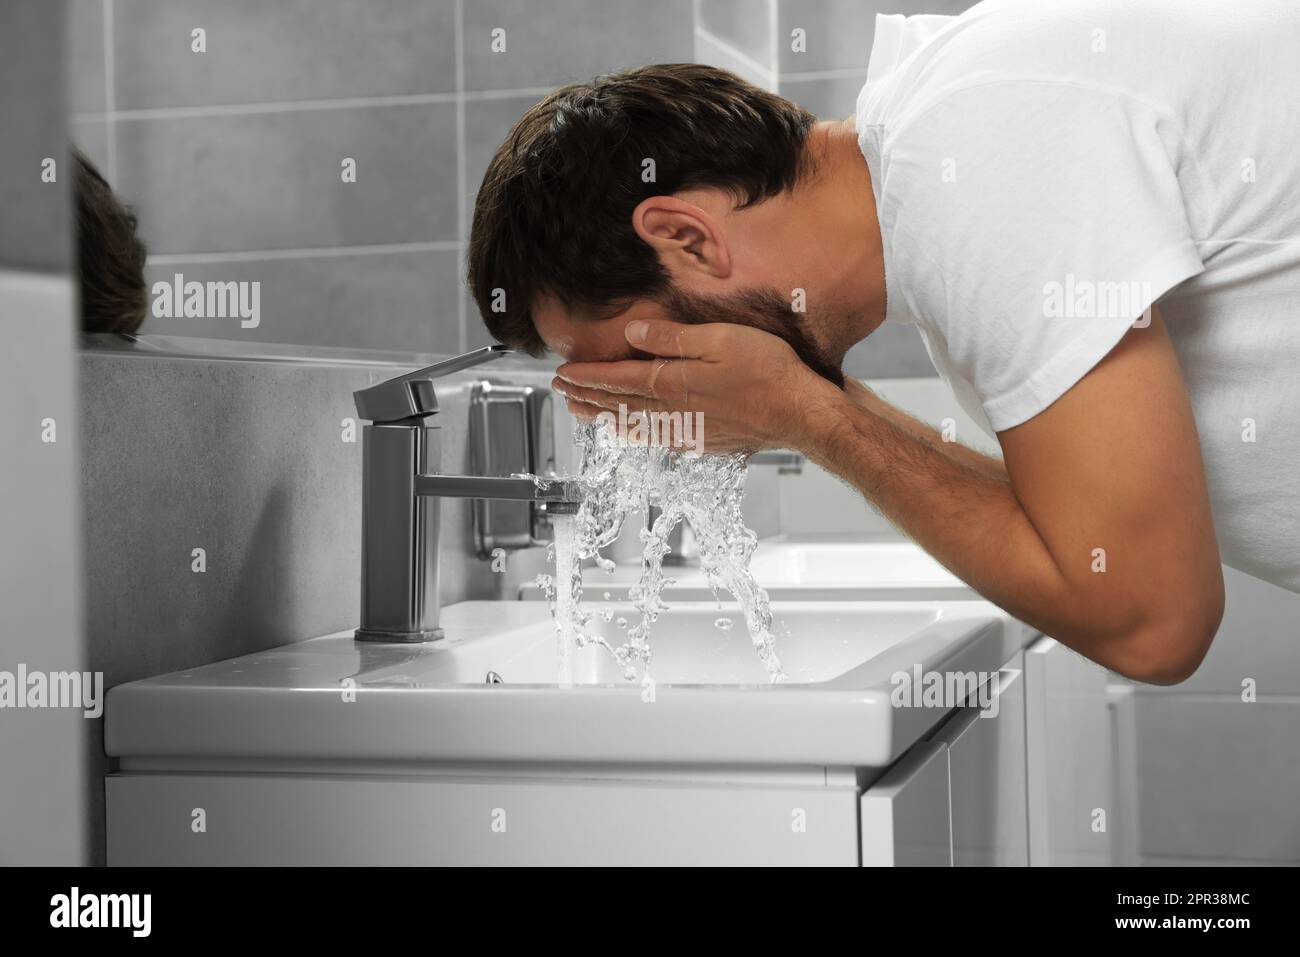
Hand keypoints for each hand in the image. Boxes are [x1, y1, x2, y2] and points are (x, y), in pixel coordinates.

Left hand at [553, 318, 846, 453]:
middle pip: (621, 404)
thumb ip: (673, 337)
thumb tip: (633, 333)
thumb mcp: (720, 339)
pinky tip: (633, 434)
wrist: (802, 414)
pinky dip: (638, 434)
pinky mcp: (707, 441)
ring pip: (636, 424)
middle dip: (588, 396)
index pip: (618, 379)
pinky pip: (659, 439)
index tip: (563, 374)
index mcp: (674, 384)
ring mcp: (690, 430)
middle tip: (561, 393)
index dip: (588, 377)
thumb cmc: (769, 372)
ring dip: (605, 417)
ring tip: (582, 414)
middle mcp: (675, 412)